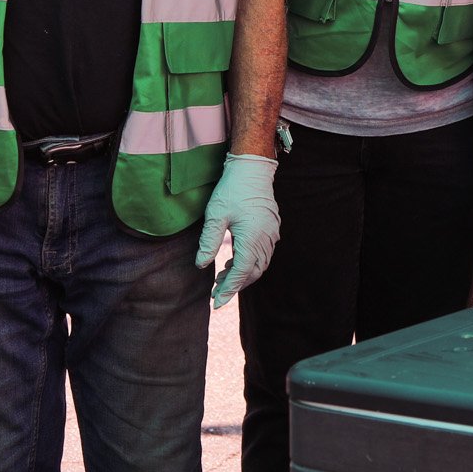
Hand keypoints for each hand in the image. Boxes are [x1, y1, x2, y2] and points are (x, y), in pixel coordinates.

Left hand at [196, 153, 280, 307]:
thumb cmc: (232, 189)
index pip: (241, 273)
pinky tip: (233, 261)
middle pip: (253, 272)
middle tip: (215, 292)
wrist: (253, 168)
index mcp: (252, 238)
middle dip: (235, 285)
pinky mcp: (271, 228)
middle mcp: (265, 238)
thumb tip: (201, 265)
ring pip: (259, 264)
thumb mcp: (215, 215)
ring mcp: (271, 233)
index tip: (216, 303)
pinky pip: (263, 253)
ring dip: (242, 274)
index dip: (229, 290)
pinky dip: (249, 262)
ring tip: (221, 277)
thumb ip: (208, 242)